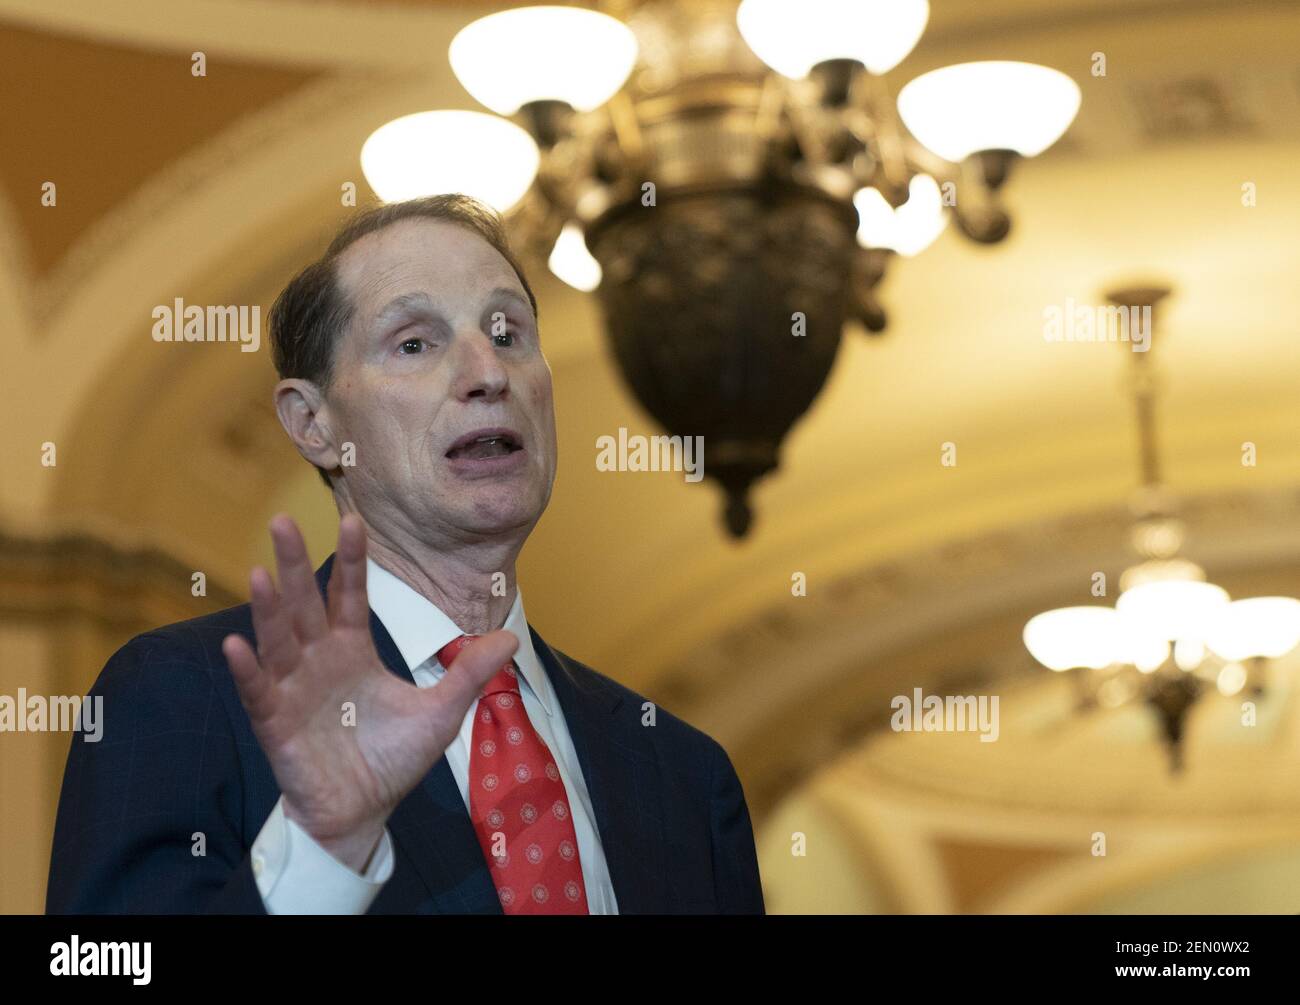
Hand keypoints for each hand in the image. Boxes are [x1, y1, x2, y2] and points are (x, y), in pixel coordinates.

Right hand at [222, 513, 514, 871]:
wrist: (363, 812)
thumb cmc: (392, 758)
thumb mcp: (441, 713)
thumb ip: (469, 673)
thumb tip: (512, 638)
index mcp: (353, 650)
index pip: (350, 595)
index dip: (352, 560)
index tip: (353, 519)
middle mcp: (318, 660)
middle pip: (305, 603)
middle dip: (295, 564)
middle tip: (281, 520)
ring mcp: (293, 689)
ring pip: (278, 639)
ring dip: (267, 608)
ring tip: (260, 572)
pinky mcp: (276, 724)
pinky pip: (258, 692)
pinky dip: (248, 670)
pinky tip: (236, 644)